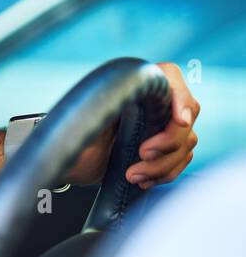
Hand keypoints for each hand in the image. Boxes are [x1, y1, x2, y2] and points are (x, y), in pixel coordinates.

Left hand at [63, 61, 199, 187]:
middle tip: (143, 153)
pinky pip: (180, 161)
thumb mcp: (82, 119)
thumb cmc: (72, 135)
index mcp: (134, 87)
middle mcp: (152, 103)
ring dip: (162, 164)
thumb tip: (106, 103)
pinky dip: (164, 173)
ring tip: (133, 174)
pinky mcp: (163, 150)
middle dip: (169, 141)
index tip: (179, 121)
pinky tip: (142, 179)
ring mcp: (161, 127)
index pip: (170, 77)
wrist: (71, 161)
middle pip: (186, 116)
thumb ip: (97, 107)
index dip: (180, 98)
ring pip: (186, 142)